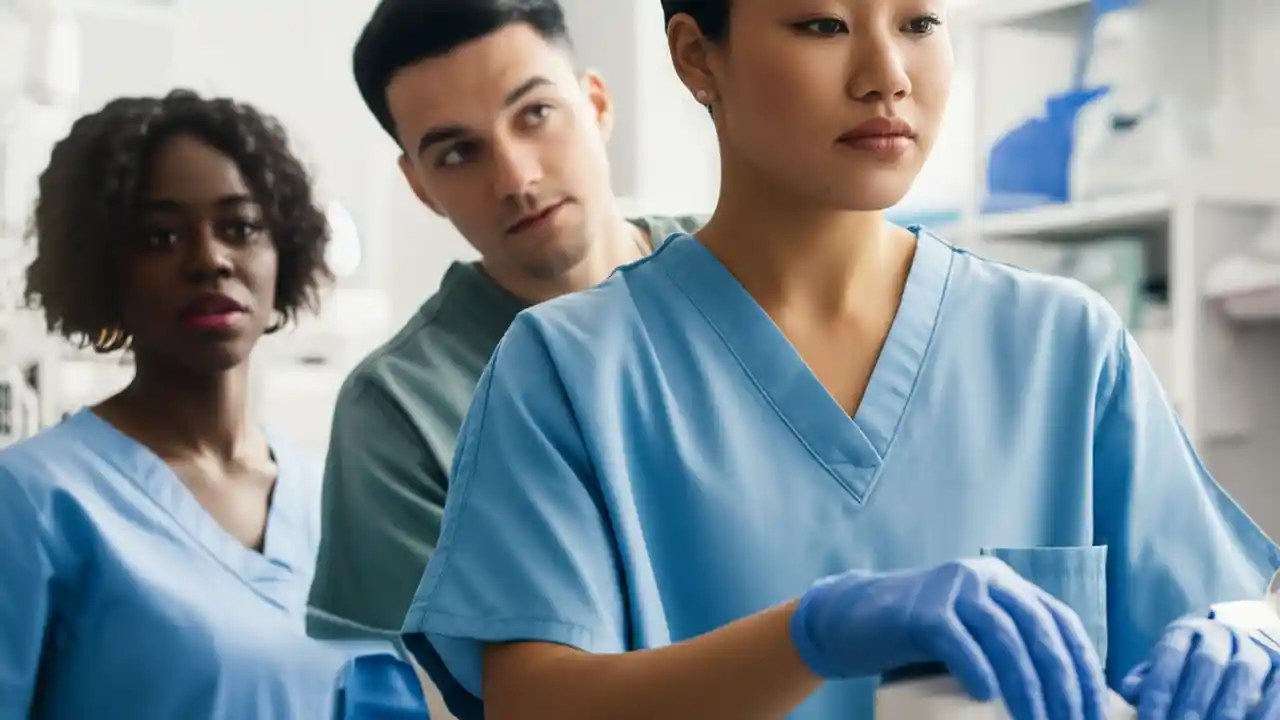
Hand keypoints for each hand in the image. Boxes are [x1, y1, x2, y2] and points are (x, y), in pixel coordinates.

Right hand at [789, 557, 1107, 719]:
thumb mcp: (973, 635)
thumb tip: (1066, 698)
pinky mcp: (922, 610)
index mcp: (1006, 584)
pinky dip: (977, 670)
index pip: (1061, 622)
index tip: (1096, 712)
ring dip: (1028, 689)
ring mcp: (952, 589)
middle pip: (1039, 632)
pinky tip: (987, 696)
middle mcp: (984, 578)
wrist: (851, 619)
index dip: (1084, 668)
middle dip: (1062, 685)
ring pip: (1005, 639)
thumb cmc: (918, 640)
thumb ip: (1011, 647)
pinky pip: (959, 642)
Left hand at [1119, 617, 1278, 718]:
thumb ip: (1145, 682)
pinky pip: (1277, 684)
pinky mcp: (1278, 661)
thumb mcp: (1162, 671)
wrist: (1231, 654)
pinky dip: (1266, 709)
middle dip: (1193, 702)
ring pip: (1244, 671)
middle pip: (1207, 663)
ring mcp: (1253, 644)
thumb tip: (1130, 695)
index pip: (1169, 654)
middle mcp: (1220, 632)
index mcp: (1185, 630)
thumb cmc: (1186, 671)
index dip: (1159, 691)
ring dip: (1229, 707)